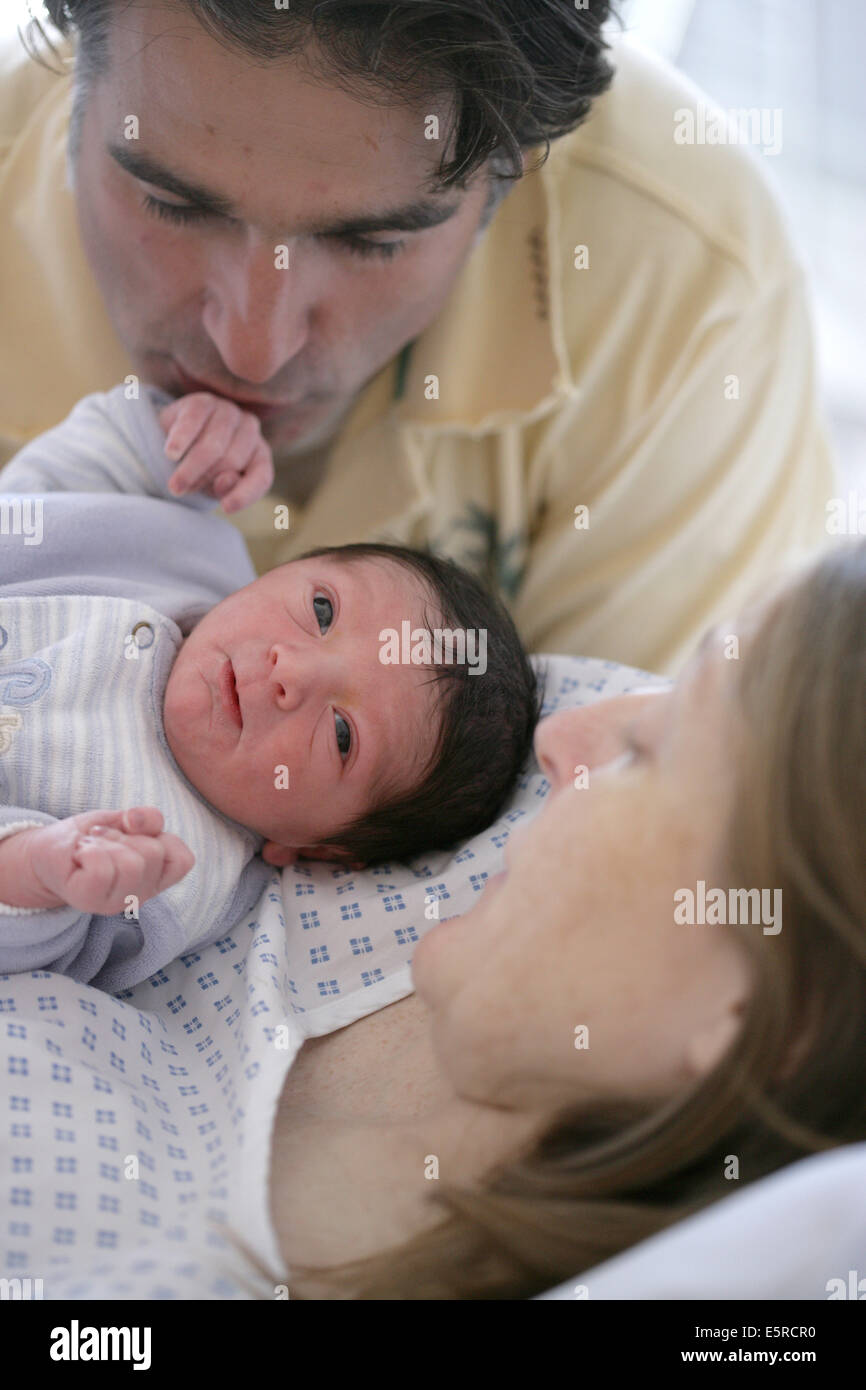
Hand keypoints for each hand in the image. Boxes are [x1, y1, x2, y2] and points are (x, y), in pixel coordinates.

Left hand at [19, 807, 194, 913]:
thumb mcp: (126, 820)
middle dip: (125, 834)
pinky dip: (89, 850)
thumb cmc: (91, 836)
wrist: (47, 848)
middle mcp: (140, 895)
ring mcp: (115, 902)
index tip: (132, 830)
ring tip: (91, 848)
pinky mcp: (89, 900)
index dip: (160, 835)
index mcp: (156, 878)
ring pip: (131, 863)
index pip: (183, 860)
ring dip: (106, 842)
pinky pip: (102, 868)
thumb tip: (137, 821)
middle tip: (103, 839)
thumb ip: (148, 818)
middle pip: (154, 854)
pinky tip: (81, 856)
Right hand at [159, 392, 274, 512]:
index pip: (262, 477)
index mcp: (259, 454)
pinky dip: (182, 440)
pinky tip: (171, 454)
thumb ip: (226, 487)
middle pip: (232, 461)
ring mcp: (228, 411)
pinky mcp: (203, 401)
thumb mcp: (215, 485)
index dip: (245, 494)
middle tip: (182, 491)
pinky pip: (194, 421)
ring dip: (192, 468)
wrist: (172, 441)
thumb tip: (225, 481)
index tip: (226, 508)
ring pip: (214, 446)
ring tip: (175, 484)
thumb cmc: (201, 469)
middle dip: (206, 479)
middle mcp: (250, 429)